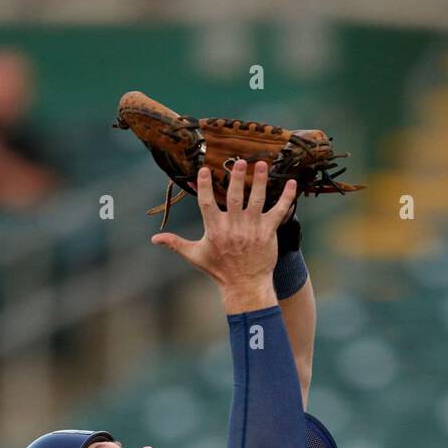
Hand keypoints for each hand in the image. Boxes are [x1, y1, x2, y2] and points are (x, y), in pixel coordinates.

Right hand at [151, 160, 296, 312]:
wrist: (245, 286)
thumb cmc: (219, 271)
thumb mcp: (196, 256)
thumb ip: (176, 244)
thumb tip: (154, 239)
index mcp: (215, 229)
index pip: (207, 203)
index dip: (204, 186)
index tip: (204, 170)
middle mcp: (233, 227)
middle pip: (234, 197)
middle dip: (236, 178)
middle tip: (239, 161)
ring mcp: (252, 229)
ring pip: (257, 200)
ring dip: (260, 181)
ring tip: (262, 164)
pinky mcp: (268, 233)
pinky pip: (279, 212)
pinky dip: (287, 198)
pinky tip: (292, 183)